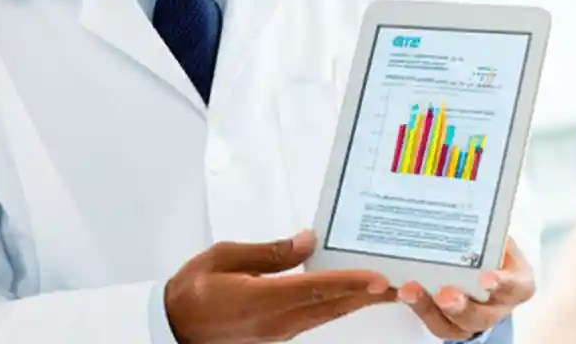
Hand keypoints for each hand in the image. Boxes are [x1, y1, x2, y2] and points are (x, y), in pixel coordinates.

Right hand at [165, 230, 396, 343]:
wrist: (174, 328)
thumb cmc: (193, 290)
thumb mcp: (224, 258)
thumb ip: (269, 252)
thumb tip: (307, 241)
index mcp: (262, 300)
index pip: (315, 289)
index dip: (349, 284)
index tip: (377, 278)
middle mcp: (276, 321)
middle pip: (331, 306)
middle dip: (368, 295)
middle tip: (401, 282)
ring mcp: (278, 331)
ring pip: (326, 315)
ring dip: (357, 301)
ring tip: (386, 288)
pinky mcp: (277, 333)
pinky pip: (315, 318)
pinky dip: (337, 305)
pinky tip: (349, 295)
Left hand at [397, 238, 534, 340]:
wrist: (482, 263)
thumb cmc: (489, 246)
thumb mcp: (495, 233)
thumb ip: (486, 225)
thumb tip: (469, 196)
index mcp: (517, 282)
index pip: (516, 287)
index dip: (503, 284)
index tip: (486, 278)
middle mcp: (498, 307)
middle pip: (482, 316)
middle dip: (460, 306)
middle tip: (443, 294)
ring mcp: (473, 320)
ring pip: (454, 325)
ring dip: (429, 309)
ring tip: (409, 290)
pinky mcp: (449, 324)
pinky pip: (433, 323)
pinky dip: (415, 307)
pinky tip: (400, 290)